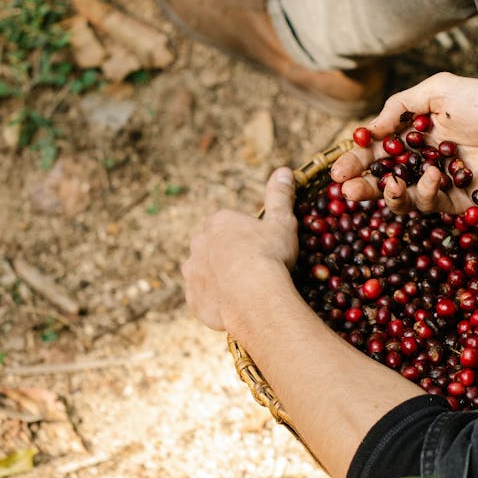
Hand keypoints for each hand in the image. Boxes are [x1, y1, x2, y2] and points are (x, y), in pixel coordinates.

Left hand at [181, 167, 298, 330]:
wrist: (255, 297)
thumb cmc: (270, 255)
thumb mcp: (282, 223)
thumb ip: (280, 197)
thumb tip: (284, 170)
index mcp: (218, 222)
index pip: (228, 225)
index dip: (246, 238)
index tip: (261, 250)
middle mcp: (199, 244)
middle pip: (213, 247)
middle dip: (228, 256)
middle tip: (253, 271)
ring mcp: (192, 273)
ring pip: (204, 272)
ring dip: (218, 278)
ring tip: (243, 291)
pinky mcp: (193, 299)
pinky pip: (203, 298)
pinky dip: (215, 301)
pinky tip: (234, 306)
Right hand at [331, 74, 477, 216]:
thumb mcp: (441, 90)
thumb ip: (402, 105)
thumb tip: (371, 128)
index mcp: (415, 136)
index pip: (376, 151)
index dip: (356, 160)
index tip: (338, 168)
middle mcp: (423, 162)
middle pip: (383, 179)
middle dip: (362, 185)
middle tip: (346, 189)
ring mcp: (440, 185)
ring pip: (403, 199)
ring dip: (389, 195)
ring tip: (390, 184)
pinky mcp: (459, 203)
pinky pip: (433, 206)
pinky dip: (427, 194)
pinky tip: (433, 177)